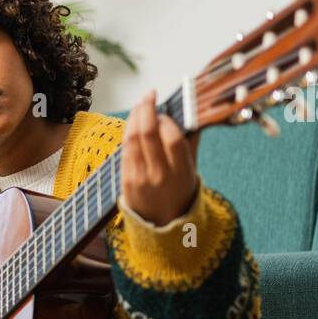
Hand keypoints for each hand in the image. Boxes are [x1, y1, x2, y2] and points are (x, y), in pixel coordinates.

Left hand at [120, 88, 200, 225]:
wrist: (162, 224)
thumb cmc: (179, 191)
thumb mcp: (192, 170)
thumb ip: (191, 142)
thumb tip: (192, 112)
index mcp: (181, 173)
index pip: (173, 139)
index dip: (167, 121)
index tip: (166, 113)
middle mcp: (160, 176)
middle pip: (148, 134)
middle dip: (147, 109)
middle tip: (149, 95)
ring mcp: (140, 178)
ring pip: (132, 139)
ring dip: (134, 116)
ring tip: (140, 104)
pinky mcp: (126, 180)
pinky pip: (125, 150)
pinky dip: (128, 131)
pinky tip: (133, 122)